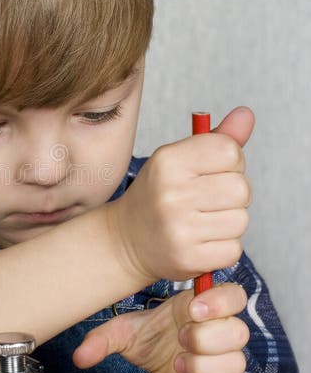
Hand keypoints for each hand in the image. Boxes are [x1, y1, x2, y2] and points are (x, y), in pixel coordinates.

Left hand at [72, 282, 249, 372]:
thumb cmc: (152, 344)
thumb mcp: (125, 335)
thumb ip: (104, 337)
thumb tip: (79, 355)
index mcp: (202, 309)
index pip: (233, 295)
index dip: (219, 301)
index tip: (191, 309)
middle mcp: (220, 333)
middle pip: (238, 330)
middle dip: (204, 337)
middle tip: (179, 339)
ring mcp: (225, 362)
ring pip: (236, 361)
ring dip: (204, 365)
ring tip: (178, 365)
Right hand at [109, 106, 254, 285]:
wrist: (126, 240)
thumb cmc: (159, 195)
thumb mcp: (179, 160)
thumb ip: (216, 139)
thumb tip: (246, 114)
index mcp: (168, 161)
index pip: (230, 151)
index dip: (229, 162)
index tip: (210, 173)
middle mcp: (170, 193)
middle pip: (241, 188)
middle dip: (232, 195)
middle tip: (207, 200)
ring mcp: (178, 228)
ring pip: (241, 220)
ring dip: (229, 222)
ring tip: (203, 221)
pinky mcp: (187, 258)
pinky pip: (234, 248)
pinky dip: (223, 247)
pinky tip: (201, 241)